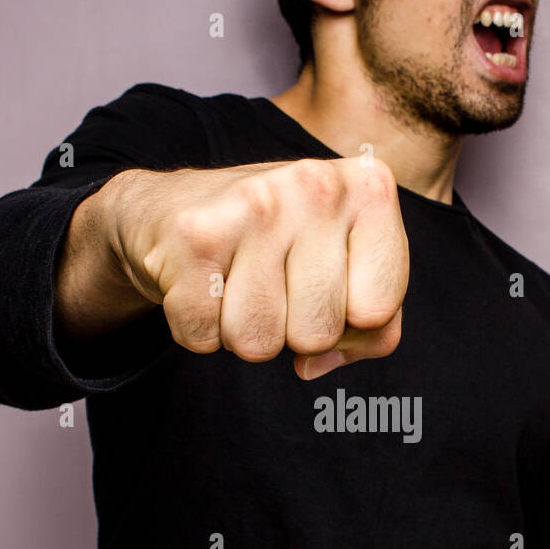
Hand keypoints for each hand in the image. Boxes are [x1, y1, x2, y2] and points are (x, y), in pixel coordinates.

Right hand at [105, 157, 408, 379]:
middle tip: (273, 286)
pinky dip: (200, 329)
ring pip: (260, 343)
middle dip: (293, 331)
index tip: (326, 289)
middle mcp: (316, 184)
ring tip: (236, 284)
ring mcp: (254, 204)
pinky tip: (202, 284)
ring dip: (244, 332)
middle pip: (320, 332)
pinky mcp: (195, 234)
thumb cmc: (276, 246)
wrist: (170, 208)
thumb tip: (317, 364)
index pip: (379, 309)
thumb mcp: (345, 271)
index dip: (350, 323)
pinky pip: (206, 337)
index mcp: (368, 190)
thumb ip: (373, 327)